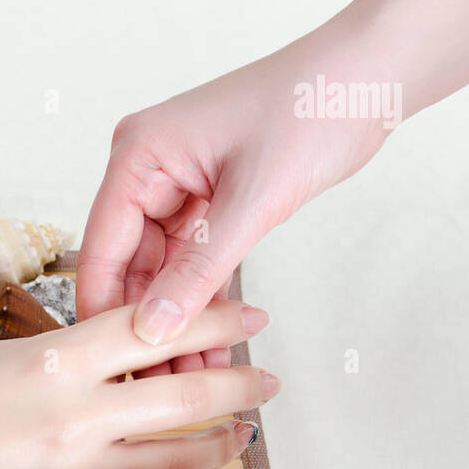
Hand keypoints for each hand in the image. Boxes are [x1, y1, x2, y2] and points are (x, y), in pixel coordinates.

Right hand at [0, 299, 274, 468]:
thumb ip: (40, 357)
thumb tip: (74, 349)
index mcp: (54, 359)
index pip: (153, 323)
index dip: (207, 311)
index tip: (245, 306)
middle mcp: (78, 414)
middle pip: (184, 389)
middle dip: (236, 379)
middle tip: (269, 374)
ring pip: (176, 456)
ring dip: (218, 441)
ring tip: (244, 432)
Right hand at [78, 29, 387, 358]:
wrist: (366, 79)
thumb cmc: (311, 107)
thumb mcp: (250, 201)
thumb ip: (197, 273)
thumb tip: (153, 332)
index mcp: (139, 155)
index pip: (102, 248)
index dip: (103, 312)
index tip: (107, 367)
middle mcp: (148, 173)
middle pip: (128, 269)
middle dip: (144, 329)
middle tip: (153, 389)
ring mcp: (177, 192)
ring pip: (162, 278)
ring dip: (176, 328)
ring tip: (188, 384)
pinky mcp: (207, 209)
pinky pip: (194, 271)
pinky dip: (202, 309)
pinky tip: (209, 354)